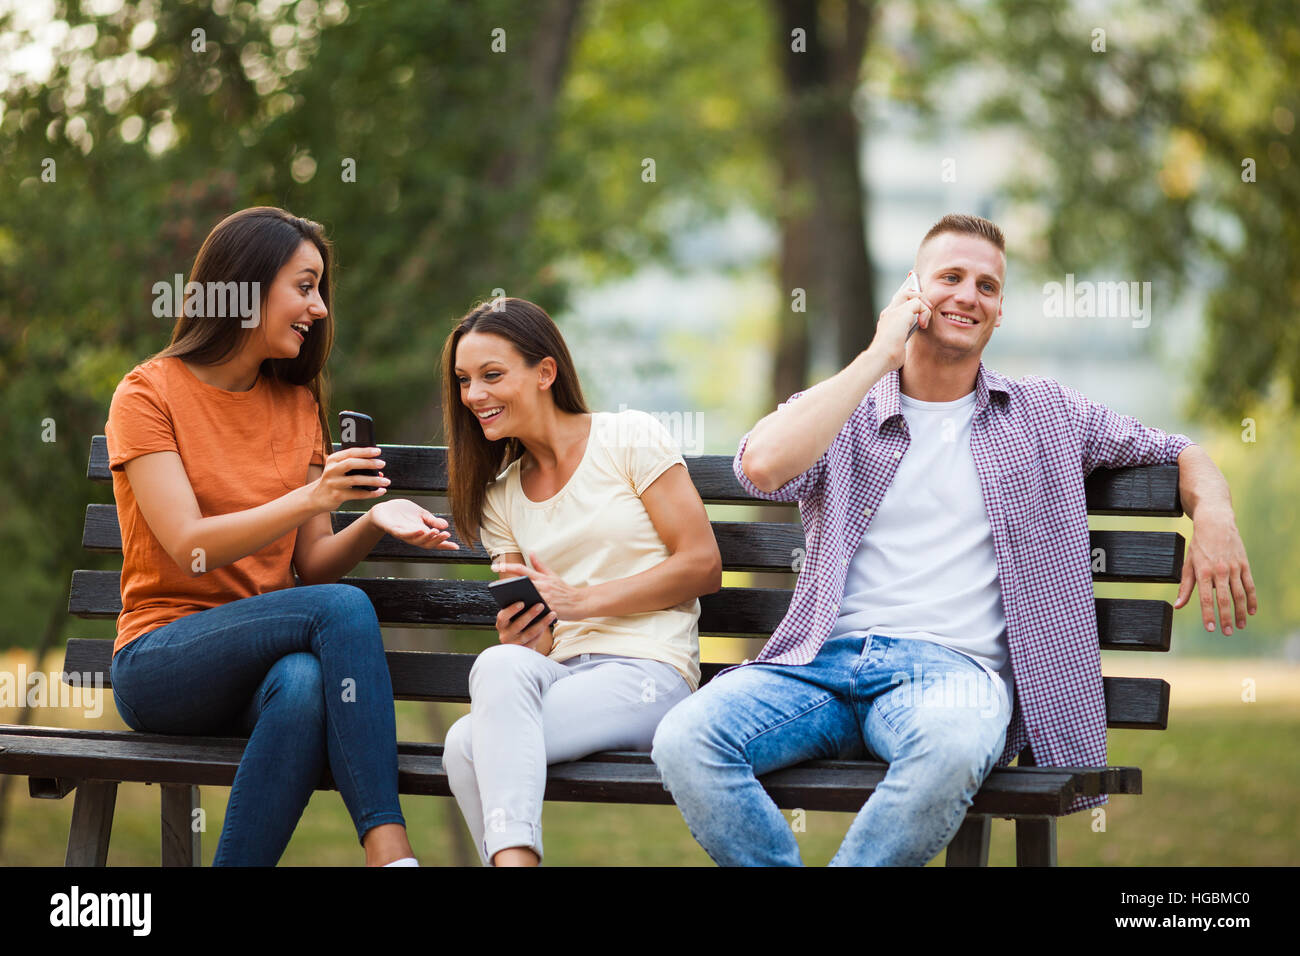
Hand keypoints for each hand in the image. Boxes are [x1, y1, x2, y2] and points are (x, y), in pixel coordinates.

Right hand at [308, 446, 388, 511]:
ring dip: (373, 480)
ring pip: (356, 480)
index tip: (378, 451)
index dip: (365, 451)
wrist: (316, 497)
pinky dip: (371, 493)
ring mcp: (334, 483)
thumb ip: (354, 466)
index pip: (350, 452)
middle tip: (382, 464)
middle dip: (369, 463)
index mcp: (333, 460)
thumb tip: (377, 468)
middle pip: (352, 464)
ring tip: (386, 481)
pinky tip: (380, 491)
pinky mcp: (337, 496)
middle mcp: (332, 470)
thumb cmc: (333, 480)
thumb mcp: (338, 469)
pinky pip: (357, 494)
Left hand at [367, 498, 458, 549]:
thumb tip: (446, 525)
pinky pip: (404, 534)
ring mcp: (404, 534)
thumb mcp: (421, 514)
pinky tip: (421, 529)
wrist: (384, 509)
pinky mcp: (394, 530)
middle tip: (447, 535)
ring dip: (427, 538)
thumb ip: (431, 520)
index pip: (435, 541)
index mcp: (421, 532)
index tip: (456, 546)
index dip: (445, 545)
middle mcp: (414, 536)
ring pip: (417, 541)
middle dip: (437, 540)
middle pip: (427, 543)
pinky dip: (413, 533)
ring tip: (436, 532)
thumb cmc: (402, 512)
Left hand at [490, 553, 588, 622]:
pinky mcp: (551, 608)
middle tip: (496, 588)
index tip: (494, 566)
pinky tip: (518, 616)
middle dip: (508, 586)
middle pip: (521, 584)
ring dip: (516, 600)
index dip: (507, 567)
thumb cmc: (565, 590)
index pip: (521, 569)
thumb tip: (531, 552)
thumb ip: (540, 565)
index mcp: (542, 577)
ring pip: (527, 597)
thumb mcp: (553, 576)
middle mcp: (543, 585)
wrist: (580, 602)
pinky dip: (528, 613)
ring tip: (504, 602)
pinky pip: (536, 610)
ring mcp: (547, 597)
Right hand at [494, 600, 555, 653]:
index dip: (511, 610)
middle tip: (541, 605)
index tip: (522, 602)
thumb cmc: (518, 622)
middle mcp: (505, 635)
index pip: (503, 616)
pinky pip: (534, 641)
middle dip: (530, 614)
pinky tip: (549, 624)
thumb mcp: (515, 616)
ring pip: (529, 633)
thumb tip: (531, 595)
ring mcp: (514, 644)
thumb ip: (518, 608)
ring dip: (541, 623)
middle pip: (518, 625)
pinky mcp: (524, 650)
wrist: (519, 643)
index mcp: (501, 624)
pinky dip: (542, 632)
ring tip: (551, 614)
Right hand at [869, 271, 932, 370]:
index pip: (898, 303)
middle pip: (903, 292)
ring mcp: (894, 311)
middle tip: (926, 310)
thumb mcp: (896, 347)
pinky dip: (925, 312)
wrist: (881, 358)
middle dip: (918, 297)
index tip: (920, 310)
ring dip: (923, 302)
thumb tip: (903, 346)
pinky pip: (918, 302)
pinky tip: (923, 325)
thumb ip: (901, 340)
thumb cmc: (887, 358)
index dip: (910, 301)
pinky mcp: (902, 312)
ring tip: (926, 317)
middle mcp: (888, 312)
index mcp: (886, 320)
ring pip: (911, 293)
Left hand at [1173, 505, 1256, 634]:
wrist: (1215, 523)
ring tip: (1240, 626)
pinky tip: (1252, 611)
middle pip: (1224, 599)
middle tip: (1228, 633)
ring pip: (1240, 594)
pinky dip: (1252, 599)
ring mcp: (1233, 568)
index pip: (1206, 598)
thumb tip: (1178, 606)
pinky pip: (1250, 585)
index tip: (1210, 629)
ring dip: (1241, 612)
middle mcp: (1219, 571)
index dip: (1208, 615)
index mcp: (1203, 571)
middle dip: (1225, 618)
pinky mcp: (1244, 564)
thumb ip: (1185, 586)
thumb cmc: (1199, 546)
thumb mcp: (1188, 564)